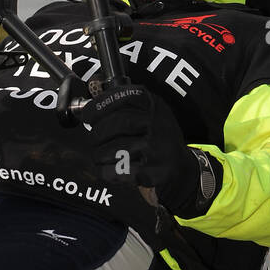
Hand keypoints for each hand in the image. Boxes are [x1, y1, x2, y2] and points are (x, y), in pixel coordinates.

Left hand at [80, 84, 217, 215]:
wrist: (182, 170)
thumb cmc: (157, 141)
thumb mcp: (148, 116)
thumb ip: (123, 109)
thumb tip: (86, 110)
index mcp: (154, 105)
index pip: (123, 96)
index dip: (100, 105)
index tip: (87, 116)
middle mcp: (159, 123)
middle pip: (119, 123)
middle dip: (98, 133)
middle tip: (93, 140)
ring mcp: (159, 148)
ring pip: (117, 148)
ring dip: (100, 154)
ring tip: (99, 156)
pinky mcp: (155, 171)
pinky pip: (121, 171)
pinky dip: (108, 172)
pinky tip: (108, 170)